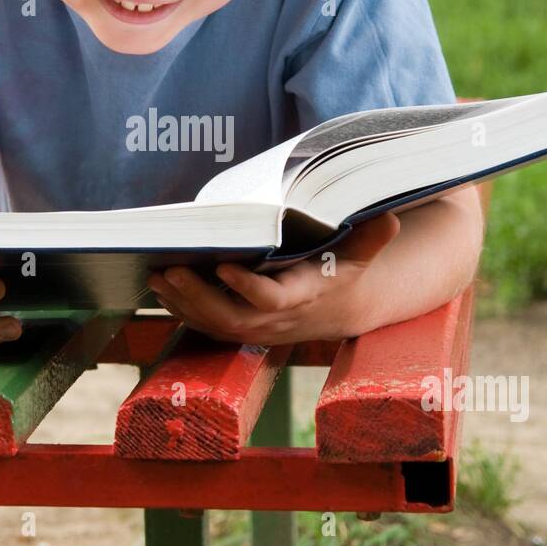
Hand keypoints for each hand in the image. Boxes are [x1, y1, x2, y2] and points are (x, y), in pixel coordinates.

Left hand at [147, 212, 400, 345]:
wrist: (338, 308)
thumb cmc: (343, 269)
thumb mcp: (362, 253)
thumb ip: (372, 238)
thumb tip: (389, 217)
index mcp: (303, 297)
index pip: (272, 300)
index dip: (247, 288)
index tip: (224, 264)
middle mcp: (276, 320)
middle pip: (231, 318)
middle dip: (197, 296)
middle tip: (169, 269)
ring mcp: (256, 327)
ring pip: (213, 325)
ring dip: (182, 303)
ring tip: (157, 275)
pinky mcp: (240, 328)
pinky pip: (206, 325)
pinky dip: (181, 309)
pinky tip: (161, 287)